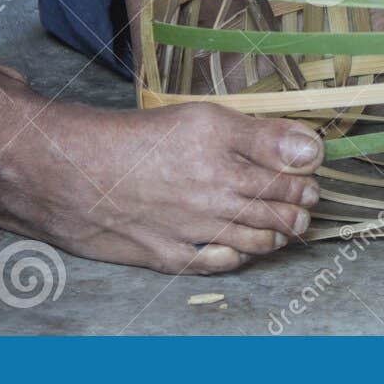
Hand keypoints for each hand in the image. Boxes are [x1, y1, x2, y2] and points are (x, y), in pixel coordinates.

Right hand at [0, 60, 322, 273]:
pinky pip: (216, 263)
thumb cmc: (131, 138)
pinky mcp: (166, 256)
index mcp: (230, 166)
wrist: (68, 173)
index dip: (306, 180)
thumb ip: (263, 136)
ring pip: (251, 241)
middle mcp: (217, 206)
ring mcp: (193, 234)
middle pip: (274, 214)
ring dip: (277, 236)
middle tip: (309, 206)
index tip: (314, 178)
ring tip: (290, 229)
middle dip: (298, 211)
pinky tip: (247, 252)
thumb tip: (314, 150)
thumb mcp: (202, 119)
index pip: (287, 180)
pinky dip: (239, 258)